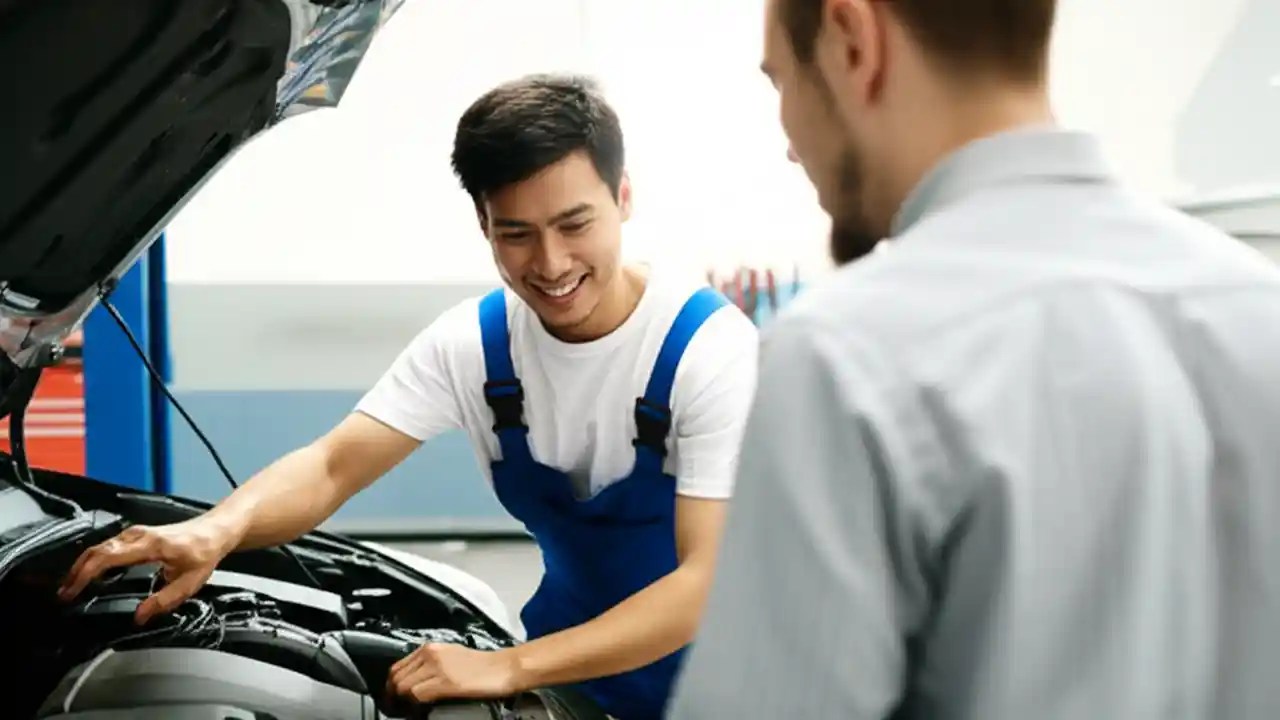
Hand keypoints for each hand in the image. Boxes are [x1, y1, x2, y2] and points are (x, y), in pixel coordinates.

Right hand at [57, 518, 236, 623]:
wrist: (215, 530)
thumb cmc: (204, 552)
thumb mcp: (189, 583)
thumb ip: (164, 601)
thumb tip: (140, 617)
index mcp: (151, 545)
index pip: (107, 557)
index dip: (85, 574)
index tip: (72, 591)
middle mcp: (139, 535)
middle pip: (97, 551)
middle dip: (76, 572)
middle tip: (65, 594)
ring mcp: (136, 533)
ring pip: (100, 546)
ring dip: (83, 566)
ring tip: (71, 587)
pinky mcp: (136, 535)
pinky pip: (108, 546)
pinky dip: (93, 560)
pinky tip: (89, 574)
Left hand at [387, 643, 521, 704]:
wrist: (503, 668)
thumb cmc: (482, 664)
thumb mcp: (451, 655)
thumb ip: (431, 662)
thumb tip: (414, 677)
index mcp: (430, 647)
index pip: (398, 666)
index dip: (393, 683)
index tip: (395, 694)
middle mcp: (431, 654)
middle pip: (397, 677)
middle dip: (394, 693)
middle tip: (399, 705)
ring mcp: (438, 668)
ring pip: (404, 687)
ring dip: (405, 700)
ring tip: (411, 707)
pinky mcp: (446, 683)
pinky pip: (418, 694)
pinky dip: (416, 703)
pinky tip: (423, 706)